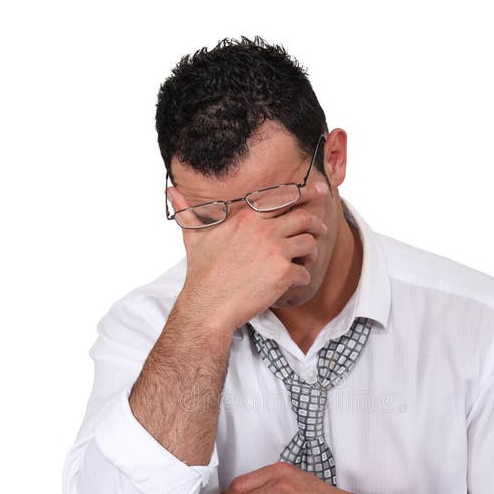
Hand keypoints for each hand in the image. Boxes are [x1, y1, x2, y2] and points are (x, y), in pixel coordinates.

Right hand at [167, 182, 329, 332]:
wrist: (209, 305)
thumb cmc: (201, 272)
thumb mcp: (194, 236)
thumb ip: (189, 212)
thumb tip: (172, 191)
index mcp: (247, 217)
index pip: (284, 196)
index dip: (306, 191)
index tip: (320, 189)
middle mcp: (264, 229)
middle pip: (304, 218)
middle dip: (316, 223)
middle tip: (321, 229)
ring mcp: (276, 251)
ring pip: (309, 243)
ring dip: (311, 252)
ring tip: (306, 260)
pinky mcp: (284, 273)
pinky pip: (305, 272)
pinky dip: (303, 278)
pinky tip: (295, 283)